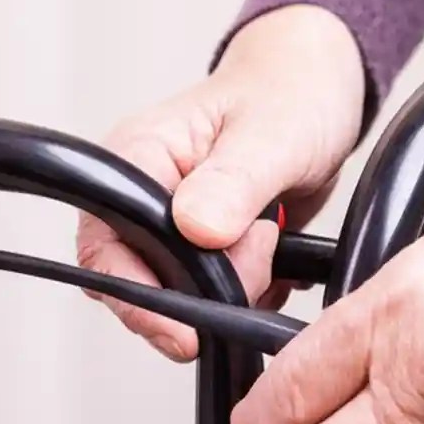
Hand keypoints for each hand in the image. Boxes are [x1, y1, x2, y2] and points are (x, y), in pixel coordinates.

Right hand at [76, 4, 365, 360]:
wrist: (319, 94)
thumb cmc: (290, 93)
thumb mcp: (271, 134)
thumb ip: (233, 182)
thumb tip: (195, 229)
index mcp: (138, 158)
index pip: (104, 245)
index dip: (138, 297)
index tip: (182, 329)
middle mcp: (146, 197)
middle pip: (138, 283)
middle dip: (203, 292)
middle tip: (258, 254)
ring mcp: (174, 228)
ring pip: (181, 296)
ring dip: (236, 288)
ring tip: (271, 238)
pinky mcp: (205, 251)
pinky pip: (215, 298)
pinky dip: (253, 291)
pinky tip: (279, 253)